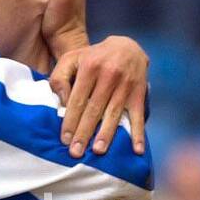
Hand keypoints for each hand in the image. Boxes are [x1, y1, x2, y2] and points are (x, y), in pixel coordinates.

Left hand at [50, 36, 147, 155]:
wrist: (127, 47)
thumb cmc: (93, 58)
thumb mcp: (72, 59)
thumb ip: (60, 78)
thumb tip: (62, 103)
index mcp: (89, 67)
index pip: (78, 99)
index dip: (71, 120)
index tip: (65, 139)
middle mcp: (108, 75)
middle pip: (94, 109)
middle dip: (84, 132)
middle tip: (76, 152)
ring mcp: (126, 85)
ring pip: (114, 114)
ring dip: (107, 134)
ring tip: (99, 151)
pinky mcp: (139, 93)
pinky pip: (138, 116)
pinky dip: (138, 134)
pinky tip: (137, 150)